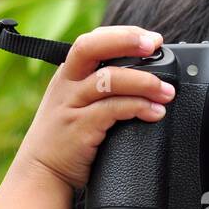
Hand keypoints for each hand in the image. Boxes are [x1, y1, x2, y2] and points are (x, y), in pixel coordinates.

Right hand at [18, 25, 175, 188]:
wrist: (40, 173)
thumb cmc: (65, 139)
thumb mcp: (76, 104)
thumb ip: (99, 89)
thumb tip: (145, 77)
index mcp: (68, 74)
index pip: (93, 40)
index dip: (124, 34)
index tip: (153, 39)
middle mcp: (66, 85)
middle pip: (91, 47)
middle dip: (126, 40)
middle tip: (155, 46)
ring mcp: (71, 105)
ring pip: (108, 79)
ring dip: (144, 82)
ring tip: (167, 92)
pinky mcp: (79, 128)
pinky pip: (112, 110)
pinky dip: (138, 107)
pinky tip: (155, 112)